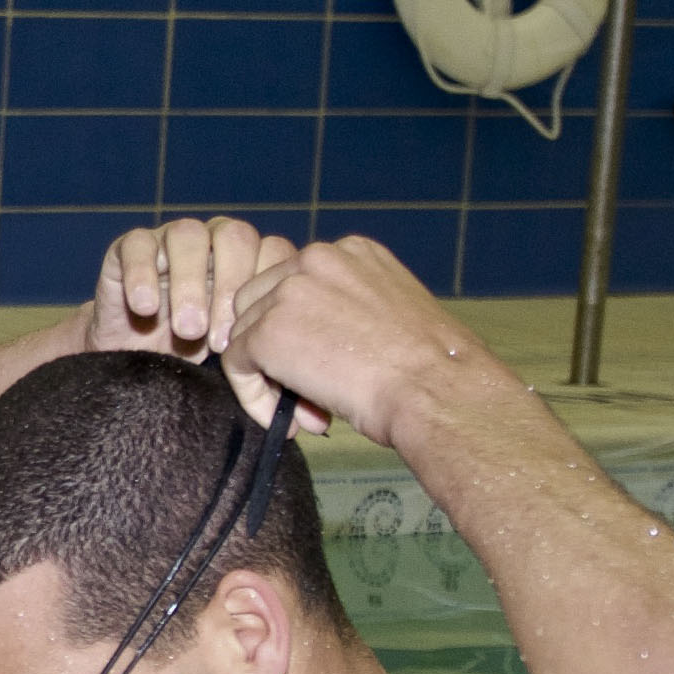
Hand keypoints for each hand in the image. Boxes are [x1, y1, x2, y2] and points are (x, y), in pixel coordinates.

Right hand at [85, 217, 309, 422]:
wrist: (132, 361)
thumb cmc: (196, 366)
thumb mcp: (239, 372)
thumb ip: (276, 384)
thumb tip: (312, 423)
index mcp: (252, 263)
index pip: (273, 253)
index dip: (266, 293)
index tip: (252, 342)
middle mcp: (216, 245)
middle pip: (235, 237)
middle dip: (230, 287)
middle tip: (220, 340)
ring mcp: (173, 241)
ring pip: (189, 236)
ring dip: (190, 282)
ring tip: (188, 331)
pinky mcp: (131, 247)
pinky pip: (138, 244)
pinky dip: (142, 273)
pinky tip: (146, 308)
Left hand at [215, 234, 496, 451]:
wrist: (437, 389)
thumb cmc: (430, 369)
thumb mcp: (391, 316)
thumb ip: (348, 312)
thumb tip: (310, 343)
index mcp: (352, 251)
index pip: (296, 283)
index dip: (301, 331)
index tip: (327, 368)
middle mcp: (317, 257)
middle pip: (260, 302)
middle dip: (277, 352)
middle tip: (308, 396)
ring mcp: (289, 291)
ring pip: (244, 334)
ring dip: (268, 377)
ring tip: (306, 412)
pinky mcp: (268, 331)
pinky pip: (237, 365)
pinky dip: (255, 398)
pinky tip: (289, 422)